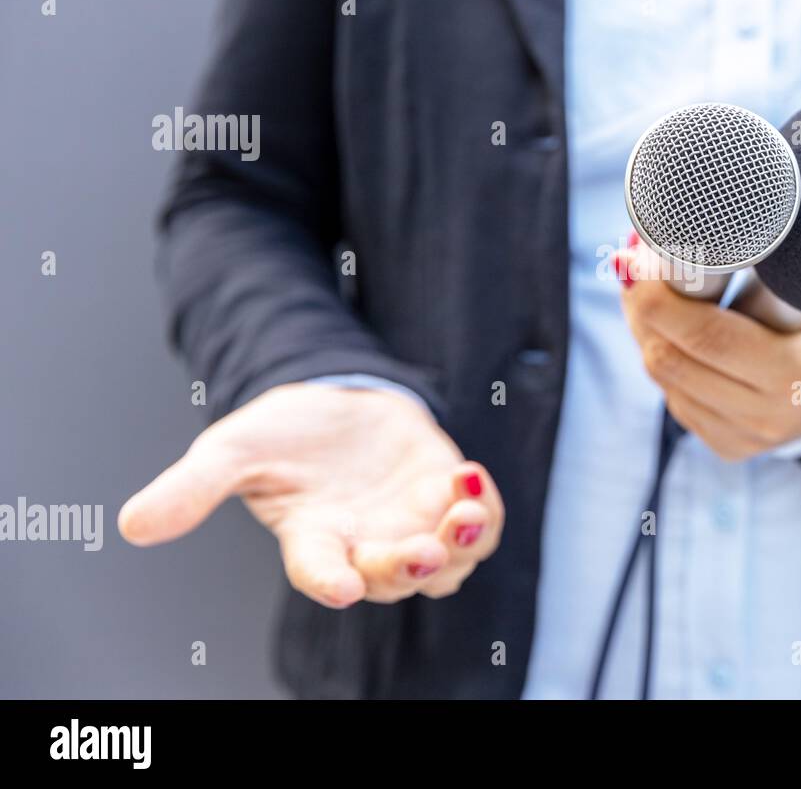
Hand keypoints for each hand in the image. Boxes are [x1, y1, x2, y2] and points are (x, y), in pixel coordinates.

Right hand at [118, 383, 503, 607]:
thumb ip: (190, 490)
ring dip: (459, 545)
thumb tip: (129, 526)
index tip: (341, 586)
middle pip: (392, 576)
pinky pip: (477, 525)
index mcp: (314, 541)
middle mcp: (367, 544)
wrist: (336, 402)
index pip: (321, 572)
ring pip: (446, 563)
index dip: (329, 580)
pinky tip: (472, 480)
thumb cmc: (282, 435)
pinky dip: (483, 511)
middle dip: (407, 566)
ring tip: (461, 514)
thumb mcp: (230, 451)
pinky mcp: (446, 495)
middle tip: (420, 549)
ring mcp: (411, 523)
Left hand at [614, 238, 800, 461]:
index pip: (707, 335)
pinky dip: (665, 359)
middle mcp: (771, 414)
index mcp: (798, 370)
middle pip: (670, 359)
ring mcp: (748, 436)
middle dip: (642, 309)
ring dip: (647, 332)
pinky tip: (673, 333)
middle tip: (632, 269)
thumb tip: (662, 239)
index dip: (661, 297)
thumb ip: (749, 264)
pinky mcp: (729, 446)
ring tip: (652, 294)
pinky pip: (674, 398)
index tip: (637, 260)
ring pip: (663, 378)